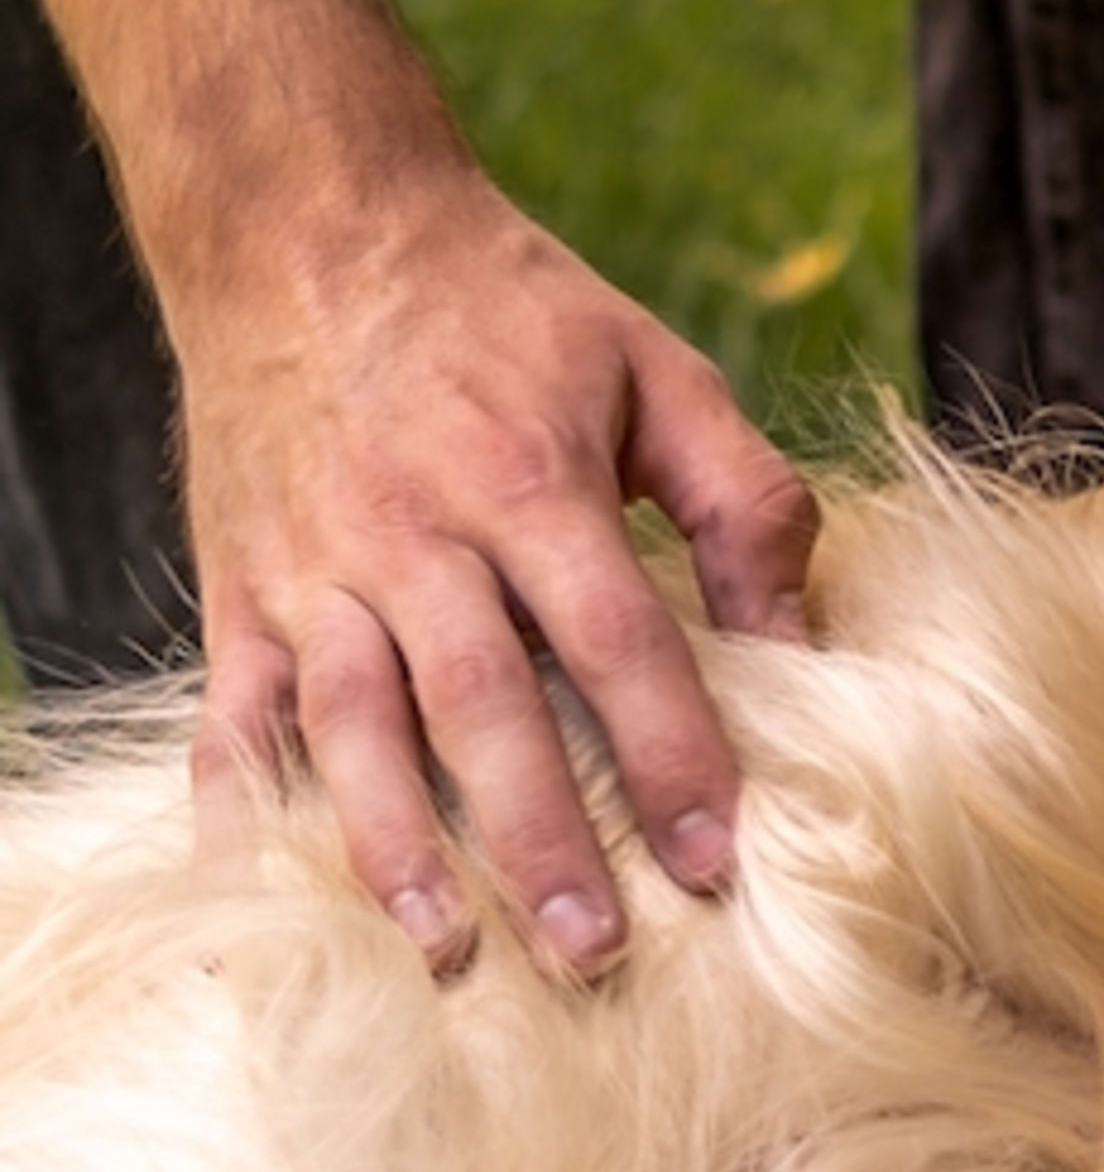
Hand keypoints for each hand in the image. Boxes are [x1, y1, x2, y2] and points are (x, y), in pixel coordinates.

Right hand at [179, 162, 818, 974]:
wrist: (305, 219)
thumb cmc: (509, 312)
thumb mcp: (656, 368)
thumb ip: (743, 503)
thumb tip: (802, 645)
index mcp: (527, 477)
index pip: (614, 639)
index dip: (670, 752)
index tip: (717, 859)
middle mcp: (410, 531)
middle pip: (480, 704)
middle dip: (538, 838)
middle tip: (593, 951)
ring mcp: (312, 568)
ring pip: (350, 726)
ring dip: (395, 846)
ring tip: (446, 951)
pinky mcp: (239, 593)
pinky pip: (234, 716)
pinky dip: (242, 811)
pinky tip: (270, 896)